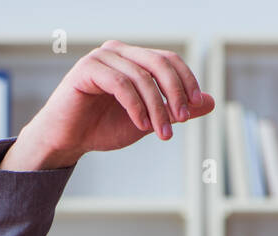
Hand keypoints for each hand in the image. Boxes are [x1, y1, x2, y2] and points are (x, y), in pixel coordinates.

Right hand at [1, 39, 214, 170]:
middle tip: (183, 119)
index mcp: (133, 59)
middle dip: (175, 92)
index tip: (197, 105)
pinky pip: (121, 84)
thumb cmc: (103, 128)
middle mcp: (118, 52)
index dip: (187, 80)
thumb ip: (175, 109)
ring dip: (156, 108)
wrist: (67, 140)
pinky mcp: (86, 70)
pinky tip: (141, 125)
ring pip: (141, 77)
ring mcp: (101, 57)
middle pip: (159, 62)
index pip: (168, 60)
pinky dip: (136, 106)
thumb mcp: (148, 121)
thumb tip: (210, 102)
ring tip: (162, 133)